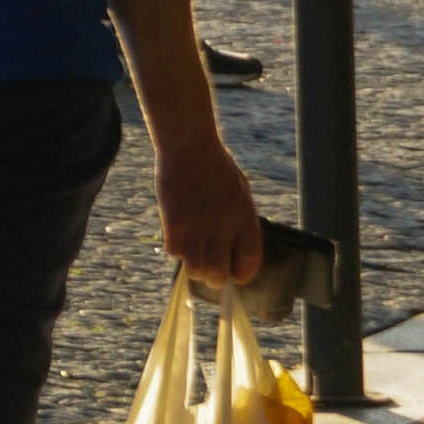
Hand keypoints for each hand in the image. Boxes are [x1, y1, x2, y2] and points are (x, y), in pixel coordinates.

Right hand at [155, 122, 263, 293]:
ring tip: (195, 258)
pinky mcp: (174, 222)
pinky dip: (176, 249)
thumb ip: (240, 221)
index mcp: (244, 216)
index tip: (236, 277)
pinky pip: (174, 252)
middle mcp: (222, 224)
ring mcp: (197, 225)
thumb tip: (236, 252)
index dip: (243, 274)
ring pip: (195, 268)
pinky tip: (178, 237)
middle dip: (216, 279)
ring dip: (195, 268)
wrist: (189, 145)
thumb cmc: (216, 167)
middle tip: (212, 274)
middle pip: (219, 272)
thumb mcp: (239, 191)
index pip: (249, 259)